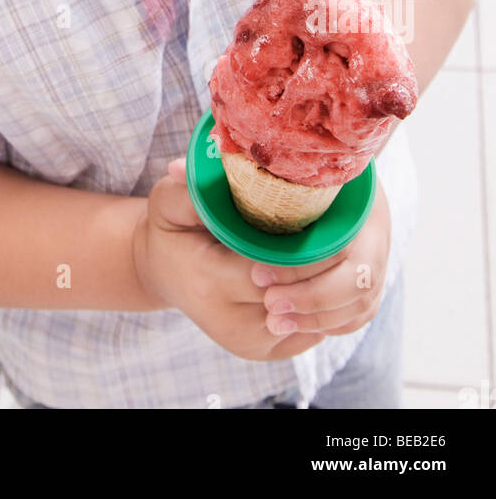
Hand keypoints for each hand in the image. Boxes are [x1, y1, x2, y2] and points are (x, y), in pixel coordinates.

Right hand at [132, 158, 329, 360]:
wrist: (164, 274)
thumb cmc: (171, 230)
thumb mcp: (168, 202)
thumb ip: (187, 188)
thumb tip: (189, 166)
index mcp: (210, 285)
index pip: (275, 267)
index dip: (306, 243)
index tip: (330, 213)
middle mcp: (233, 325)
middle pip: (298, 292)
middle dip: (325, 260)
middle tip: (350, 226)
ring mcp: (252, 344)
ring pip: (311, 314)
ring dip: (329, 282)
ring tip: (345, 245)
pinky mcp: (268, 350)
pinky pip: (311, 327)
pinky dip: (322, 301)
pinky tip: (328, 271)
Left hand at [249, 174, 391, 338]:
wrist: (330, 164)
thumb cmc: (293, 165)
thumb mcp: (276, 163)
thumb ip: (252, 178)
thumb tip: (206, 202)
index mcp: (359, 196)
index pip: (339, 246)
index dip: (298, 268)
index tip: (256, 275)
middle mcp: (376, 229)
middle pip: (357, 280)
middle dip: (311, 299)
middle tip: (268, 306)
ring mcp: (379, 256)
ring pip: (361, 302)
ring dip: (318, 318)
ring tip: (275, 322)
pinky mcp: (373, 278)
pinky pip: (360, 312)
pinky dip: (332, 322)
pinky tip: (299, 324)